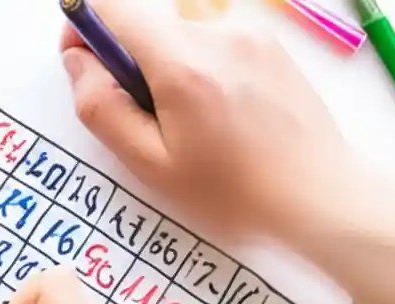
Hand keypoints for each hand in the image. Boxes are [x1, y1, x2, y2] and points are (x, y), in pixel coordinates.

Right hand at [61, 0, 352, 237]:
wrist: (318, 194)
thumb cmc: (232, 191)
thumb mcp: (150, 163)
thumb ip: (102, 108)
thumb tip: (76, 60)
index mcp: (183, 63)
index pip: (115, 5)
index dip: (85, 24)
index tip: (82, 59)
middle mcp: (218, 33)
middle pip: (146, 21)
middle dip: (127, 59)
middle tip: (143, 116)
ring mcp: (249, 32)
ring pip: (178, 32)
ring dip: (165, 66)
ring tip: (187, 122)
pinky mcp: (269, 41)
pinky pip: (210, 39)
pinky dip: (197, 66)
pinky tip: (216, 113)